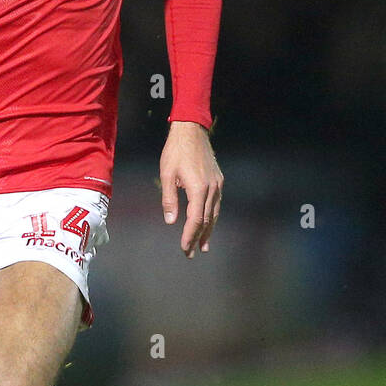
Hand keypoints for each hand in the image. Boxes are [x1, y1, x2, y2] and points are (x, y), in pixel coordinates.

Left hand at [158, 122, 223, 258]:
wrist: (191, 131)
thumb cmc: (175, 152)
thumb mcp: (167, 175)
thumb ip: (169, 199)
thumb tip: (171, 221)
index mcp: (198, 188)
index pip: (195, 219)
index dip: (190, 236)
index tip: (185, 249)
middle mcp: (212, 188)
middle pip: (207, 220)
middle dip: (198, 238)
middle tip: (191, 254)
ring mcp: (217, 184)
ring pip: (214, 213)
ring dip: (208, 231)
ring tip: (204, 246)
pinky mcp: (218, 180)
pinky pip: (216, 204)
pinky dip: (212, 217)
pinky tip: (208, 223)